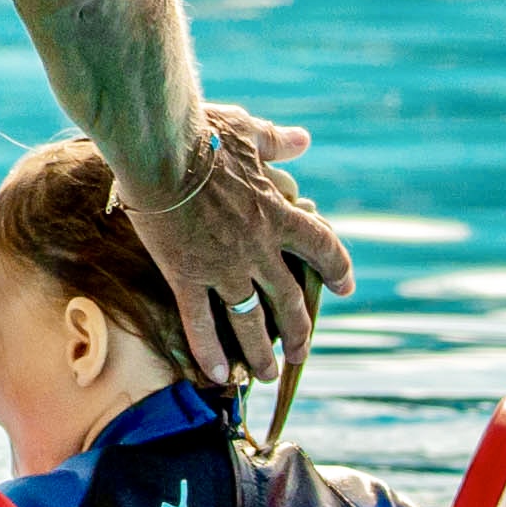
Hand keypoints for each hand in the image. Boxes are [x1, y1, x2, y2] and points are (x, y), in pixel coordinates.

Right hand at [115, 102, 350, 386]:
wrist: (160, 149)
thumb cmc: (202, 134)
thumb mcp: (248, 131)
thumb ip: (276, 142)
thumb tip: (303, 140)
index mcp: (278, 214)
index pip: (322, 248)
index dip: (337, 269)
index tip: (345, 286)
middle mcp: (258, 248)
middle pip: (288, 301)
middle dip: (298, 331)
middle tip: (300, 353)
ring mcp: (223, 267)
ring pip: (250, 322)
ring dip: (261, 353)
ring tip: (265, 375)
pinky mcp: (186, 275)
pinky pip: (201, 323)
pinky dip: (210, 352)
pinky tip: (218, 375)